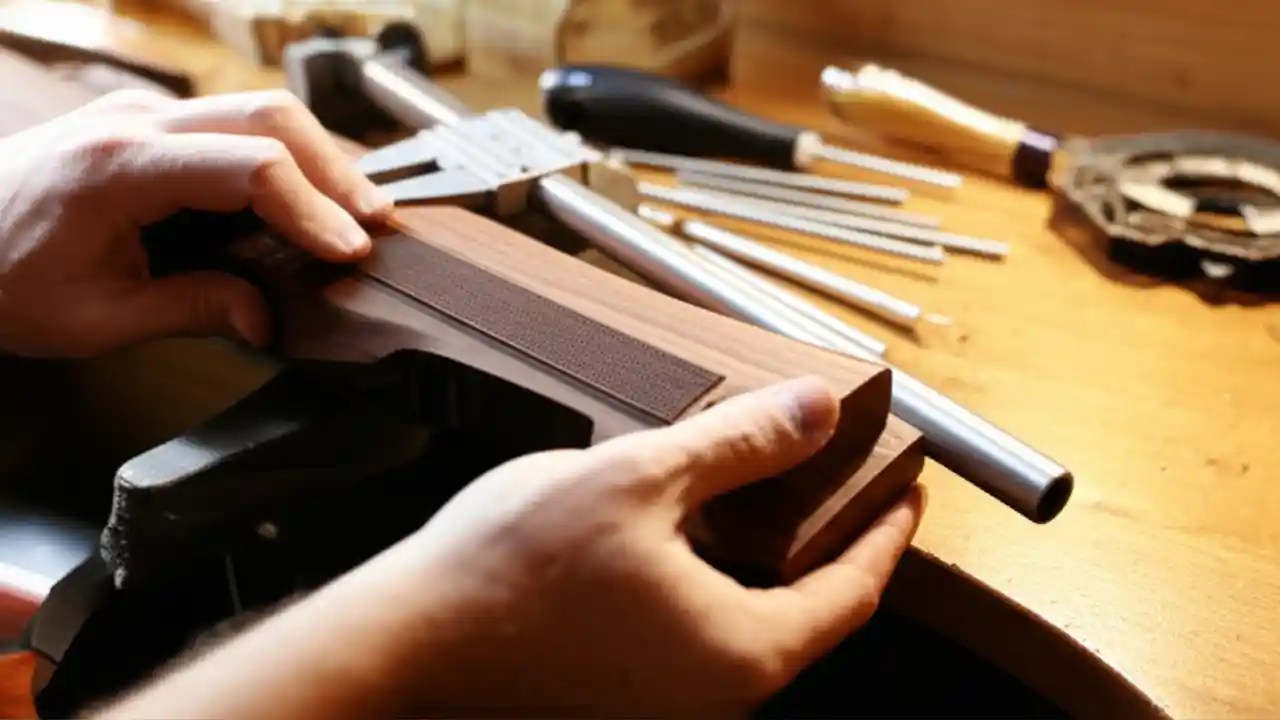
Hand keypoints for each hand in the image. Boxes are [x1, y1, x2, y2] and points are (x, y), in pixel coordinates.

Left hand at [0, 89, 390, 356]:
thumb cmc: (1, 277)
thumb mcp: (96, 317)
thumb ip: (190, 311)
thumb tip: (264, 319)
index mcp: (118, 168)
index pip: (249, 168)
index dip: (312, 210)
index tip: (348, 253)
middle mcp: (133, 123)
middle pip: (269, 117)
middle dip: (335, 171)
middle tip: (375, 225)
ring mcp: (140, 115)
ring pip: (258, 110)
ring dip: (318, 157)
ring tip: (358, 210)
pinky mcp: (148, 124)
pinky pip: (234, 123)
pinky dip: (285, 155)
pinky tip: (308, 193)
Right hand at [377, 376, 925, 716]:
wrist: (407, 645)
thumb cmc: (510, 570)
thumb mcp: (644, 479)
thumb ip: (742, 444)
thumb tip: (818, 409)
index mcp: (742, 652)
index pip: (855, 590)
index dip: (887, 533)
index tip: (907, 491)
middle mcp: (717, 697)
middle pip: (808, 615)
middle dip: (832, 545)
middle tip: (840, 483)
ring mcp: (668, 705)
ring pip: (752, 627)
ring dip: (770, 564)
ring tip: (769, 498)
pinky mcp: (626, 698)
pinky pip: (702, 640)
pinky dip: (719, 586)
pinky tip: (689, 538)